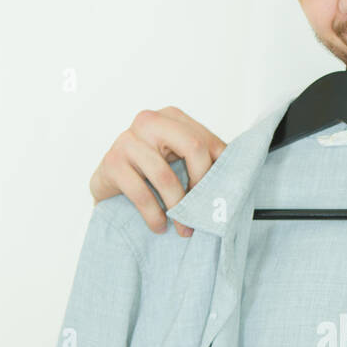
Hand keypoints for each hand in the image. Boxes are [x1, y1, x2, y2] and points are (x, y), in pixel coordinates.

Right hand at [90, 106, 225, 235]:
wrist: (108, 184)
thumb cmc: (148, 173)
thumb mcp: (178, 162)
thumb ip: (203, 163)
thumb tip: (239, 179)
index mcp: (172, 117)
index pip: (207, 141)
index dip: (218, 172)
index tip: (220, 197)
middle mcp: (149, 122)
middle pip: (192, 147)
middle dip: (202, 184)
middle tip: (203, 211)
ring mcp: (127, 140)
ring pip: (165, 175)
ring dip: (178, 209)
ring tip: (184, 228)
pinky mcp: (111, 162)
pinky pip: (141, 193)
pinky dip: (153, 215)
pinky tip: (159, 226)